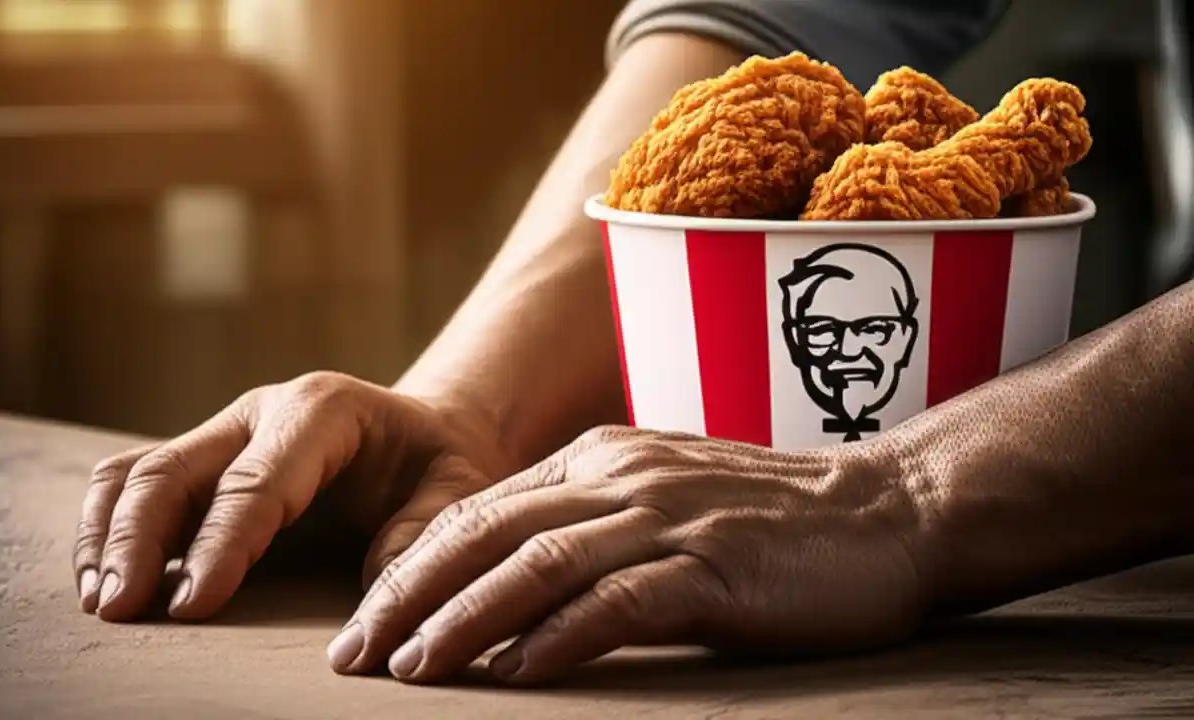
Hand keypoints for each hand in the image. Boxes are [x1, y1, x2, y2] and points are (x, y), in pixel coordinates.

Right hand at [73, 371, 509, 621]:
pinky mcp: (205, 456)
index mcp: (324, 409)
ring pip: (139, 470)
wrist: (424, 434)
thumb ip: (420, 537)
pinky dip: (107, 527)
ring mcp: (224, 430)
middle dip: (139, 539)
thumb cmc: (440, 465)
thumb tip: (369, 606)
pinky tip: (104, 581)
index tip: (192, 606)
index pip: (257, 482)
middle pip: (175, 469)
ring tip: (101, 603)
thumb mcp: (458, 491)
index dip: (219, 544)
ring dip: (108, 534)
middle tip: (120, 611)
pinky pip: (134, 480)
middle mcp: (261, 410)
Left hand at [329, 426, 929, 684]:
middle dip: (408, 595)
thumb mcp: (662, 501)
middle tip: (354, 655)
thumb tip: (505, 592)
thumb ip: (589, 524)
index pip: (477, 511)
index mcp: (598, 457)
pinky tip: (517, 673)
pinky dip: (560, 637)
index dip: (410, 569)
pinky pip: (619, 599)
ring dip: (465, 618)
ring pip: (537, 562)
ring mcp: (667, 516)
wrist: (887, 511)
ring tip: (412, 669)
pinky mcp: (714, 565)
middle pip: (487, 532)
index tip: (362, 624)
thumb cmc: (769, 519)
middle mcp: (620, 475)